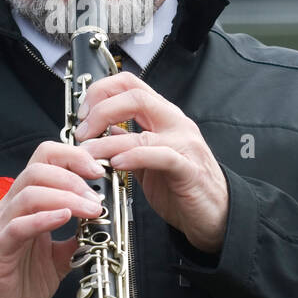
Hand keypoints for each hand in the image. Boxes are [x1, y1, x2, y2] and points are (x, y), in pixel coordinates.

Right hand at [0, 139, 106, 297]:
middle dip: (74, 177)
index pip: (45, 159)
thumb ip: (77, 237)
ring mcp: (1, 227)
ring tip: (90, 211)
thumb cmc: (21, 281)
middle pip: (38, 168)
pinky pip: (18, 227)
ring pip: (30, 193)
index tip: (100, 171)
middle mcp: (11, 208)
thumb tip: (104, 224)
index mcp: (26, 203)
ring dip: (66, 197)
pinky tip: (64, 219)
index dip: (74, 157)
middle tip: (97, 198)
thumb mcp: (59, 256)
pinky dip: (44, 218)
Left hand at [74, 71, 229, 253]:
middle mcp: (174, 123)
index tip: (82, 115)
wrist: (215, 214)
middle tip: (81, 134)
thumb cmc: (182, 186)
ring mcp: (184, 144)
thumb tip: (102, 129)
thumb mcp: (149, 157)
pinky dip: (133, 157)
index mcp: (163, 115)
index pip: (129, 84)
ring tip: (88, 154)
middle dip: (100, 111)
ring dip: (106, 142)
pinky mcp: (188, 168)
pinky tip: (116, 165)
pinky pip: (159, 156)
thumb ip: (128, 140)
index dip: (100, 93)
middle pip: (134, 96)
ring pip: (141, 129)